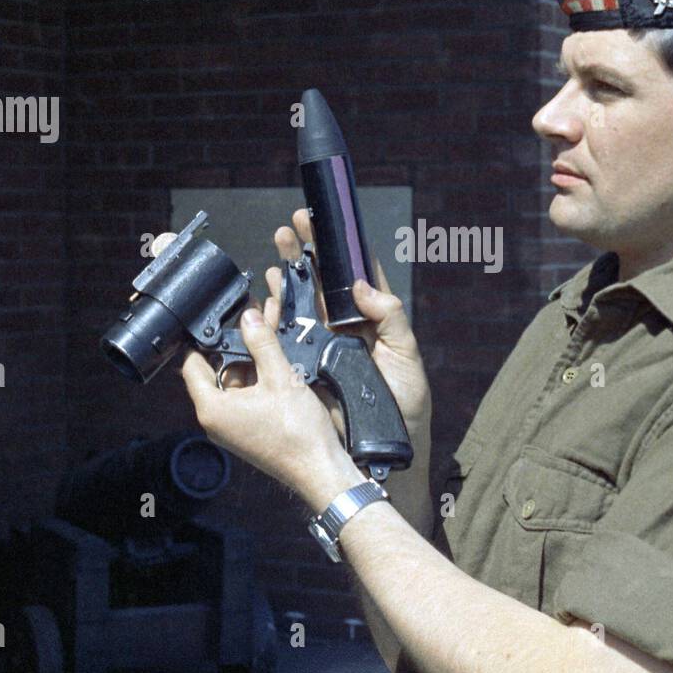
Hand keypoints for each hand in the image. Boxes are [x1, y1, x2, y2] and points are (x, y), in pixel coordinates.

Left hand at [178, 302, 364, 512]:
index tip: (218, 319)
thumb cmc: (297, 433)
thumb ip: (262, 343)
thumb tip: (249, 317)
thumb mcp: (280, 377)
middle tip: (255, 317)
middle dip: (240, 343)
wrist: (320, 468)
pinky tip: (279, 355)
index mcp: (212, 408)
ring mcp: (235, 425)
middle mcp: (217, 419)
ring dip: (255, 356)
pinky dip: (263, 375)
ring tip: (271, 328)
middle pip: (220, 370)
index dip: (204, 339)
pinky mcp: (251, 428)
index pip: (193, 365)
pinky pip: (251, 394)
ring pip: (240, 380)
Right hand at [266, 208, 431, 443]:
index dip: (336, 247)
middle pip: (319, 283)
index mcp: (372, 318)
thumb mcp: (407, 355)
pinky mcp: (303, 367)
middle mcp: (344, 327)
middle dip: (302, 253)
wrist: (386, 450)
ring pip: (298, 306)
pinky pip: (282, 339)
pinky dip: (271, 318)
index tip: (320, 223)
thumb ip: (389, 316)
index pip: (353, 274)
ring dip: (284, 280)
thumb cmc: (407, 402)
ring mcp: (321, 346)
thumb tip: (360, 283)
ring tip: (275, 259)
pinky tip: (265, 299)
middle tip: (288, 228)